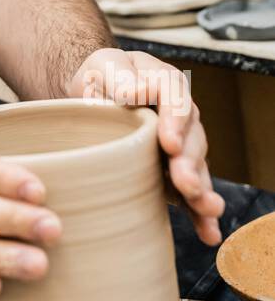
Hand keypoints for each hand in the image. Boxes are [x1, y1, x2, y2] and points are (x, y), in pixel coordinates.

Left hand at [67, 47, 224, 245]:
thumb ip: (119, 77)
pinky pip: (189, 193)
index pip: (176, 100)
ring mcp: (179, 147)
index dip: (175, 122)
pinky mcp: (172, 173)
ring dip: (201, 190)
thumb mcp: (103, 67)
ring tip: (206, 208)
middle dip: (189, 163)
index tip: (169, 143)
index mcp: (165, 84)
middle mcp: (180, 117)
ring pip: (196, 168)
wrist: (91, 97)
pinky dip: (199, 214)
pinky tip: (208, 232)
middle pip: (191, 139)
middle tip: (185, 183)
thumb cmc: (98, 78)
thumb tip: (136, 91)